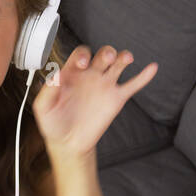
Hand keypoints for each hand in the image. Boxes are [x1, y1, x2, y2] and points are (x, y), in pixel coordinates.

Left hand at [32, 45, 157, 159]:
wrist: (68, 143)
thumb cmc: (53, 123)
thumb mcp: (43, 107)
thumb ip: (48, 91)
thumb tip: (55, 75)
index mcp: (73, 73)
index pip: (80, 54)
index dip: (82, 55)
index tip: (82, 64)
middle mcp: (90, 75)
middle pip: (103, 55)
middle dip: (106, 53)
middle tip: (105, 59)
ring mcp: (105, 86)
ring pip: (118, 64)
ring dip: (123, 58)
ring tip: (126, 58)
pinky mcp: (116, 99)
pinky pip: (133, 85)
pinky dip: (143, 76)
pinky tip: (151, 68)